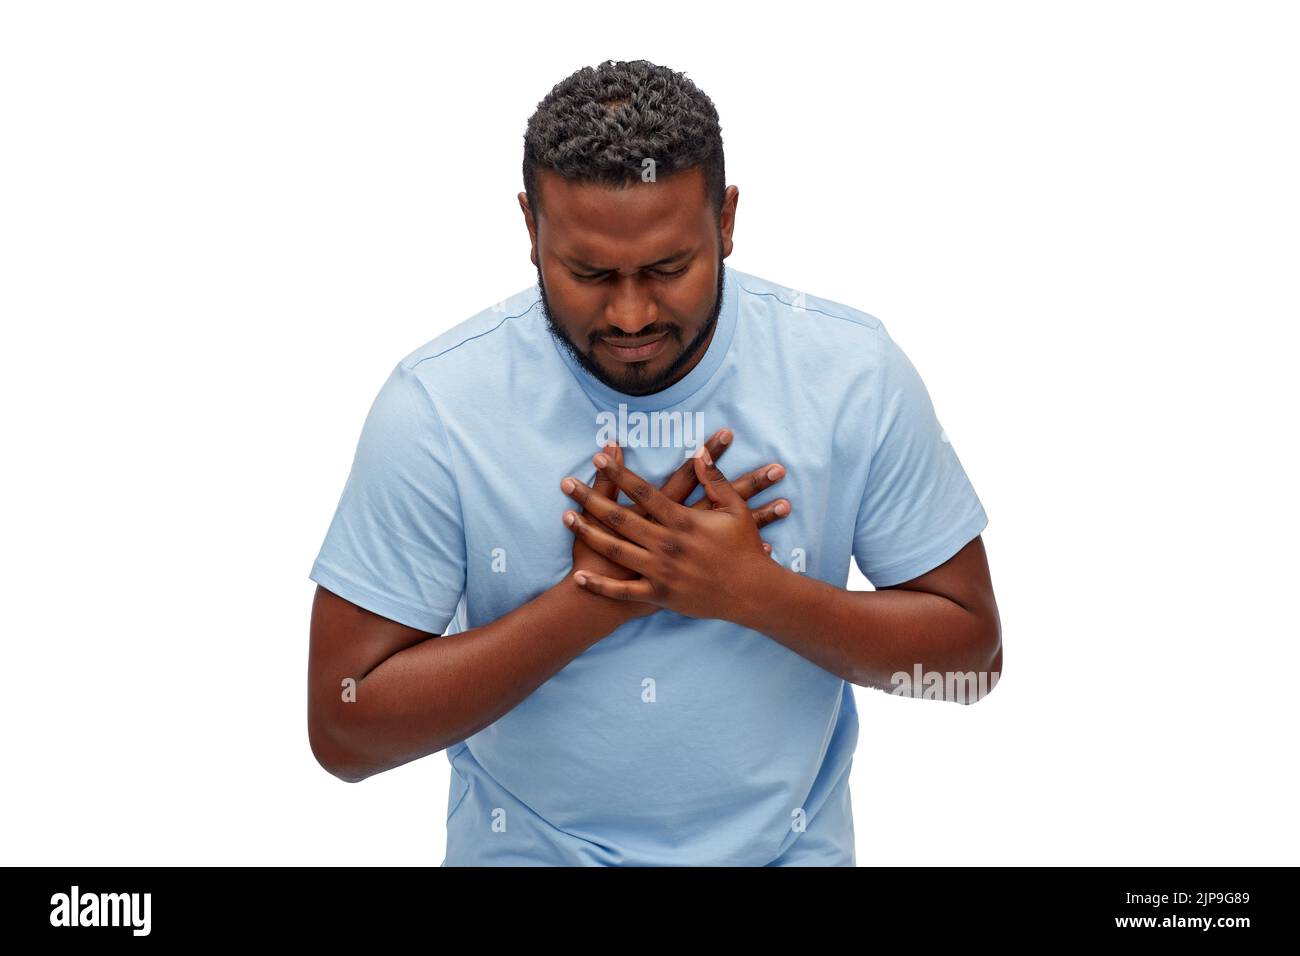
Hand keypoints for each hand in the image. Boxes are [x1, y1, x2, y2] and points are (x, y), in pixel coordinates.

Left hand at [562, 444, 789, 620]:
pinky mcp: (660, 595)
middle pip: (620, 518)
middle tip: (567, 483)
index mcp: (683, 521)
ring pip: (616, 550)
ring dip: (588, 534)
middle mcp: (667, 544)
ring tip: (565, 518)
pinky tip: (579, 576)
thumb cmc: (745, 548)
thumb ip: (714, 480)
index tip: (598, 457)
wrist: (752, 593)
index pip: (643, 492)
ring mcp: (661, 571)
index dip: (619, 473)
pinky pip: (623, 592)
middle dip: (591, 498)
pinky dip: (600, 586)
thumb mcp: (735, 509)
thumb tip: (699, 452)